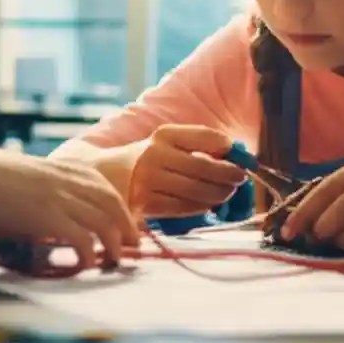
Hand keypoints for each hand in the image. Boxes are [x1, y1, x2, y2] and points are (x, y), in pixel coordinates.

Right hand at [0, 140, 138, 268]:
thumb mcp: (14, 180)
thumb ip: (36, 193)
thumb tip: (41, 219)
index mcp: (58, 167)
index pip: (104, 188)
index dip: (120, 210)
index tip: (125, 230)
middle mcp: (64, 179)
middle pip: (112, 205)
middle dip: (126, 229)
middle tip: (130, 251)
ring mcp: (57, 197)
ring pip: (105, 223)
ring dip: (114, 246)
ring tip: (114, 264)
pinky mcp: (45, 217)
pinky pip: (83, 240)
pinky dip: (89, 255)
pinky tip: (84, 267)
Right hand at [128, 125, 245, 217]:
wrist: (103, 178)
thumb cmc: (144, 160)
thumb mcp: (164, 143)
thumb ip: (195, 146)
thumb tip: (234, 155)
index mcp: (163, 134)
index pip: (204, 136)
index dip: (227, 146)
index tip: (239, 153)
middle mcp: (155, 154)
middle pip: (204, 167)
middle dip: (229, 174)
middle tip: (240, 178)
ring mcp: (150, 181)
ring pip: (197, 190)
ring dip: (219, 193)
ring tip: (227, 192)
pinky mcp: (147, 204)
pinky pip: (184, 207)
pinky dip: (202, 206)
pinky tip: (209, 204)